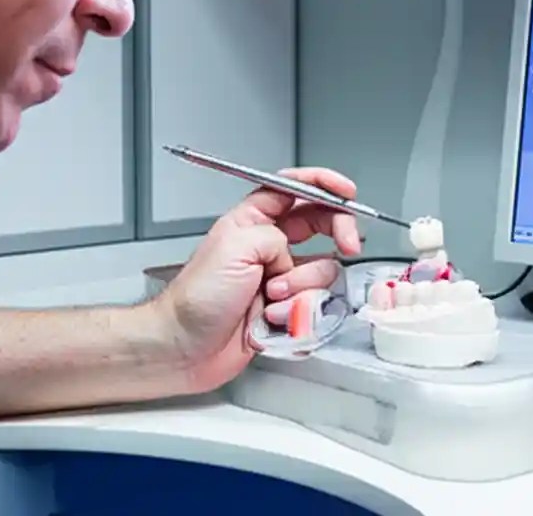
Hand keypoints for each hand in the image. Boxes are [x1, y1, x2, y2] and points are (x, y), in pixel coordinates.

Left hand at [154, 167, 362, 393]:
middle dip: (338, 235)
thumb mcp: (235, 247)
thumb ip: (275, 236)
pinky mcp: (284, 309)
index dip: (323, 186)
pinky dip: (300, 314)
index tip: (347, 194)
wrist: (185, 348)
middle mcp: (268, 246)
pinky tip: (273, 320)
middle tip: (348, 245)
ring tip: (271, 300)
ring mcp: (278, 278)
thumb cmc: (196, 299)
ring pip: (322, 271)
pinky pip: (315, 306)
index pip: (294, 189)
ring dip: (303, 287)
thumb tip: (294, 255)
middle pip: (321, 226)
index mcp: (252, 221)